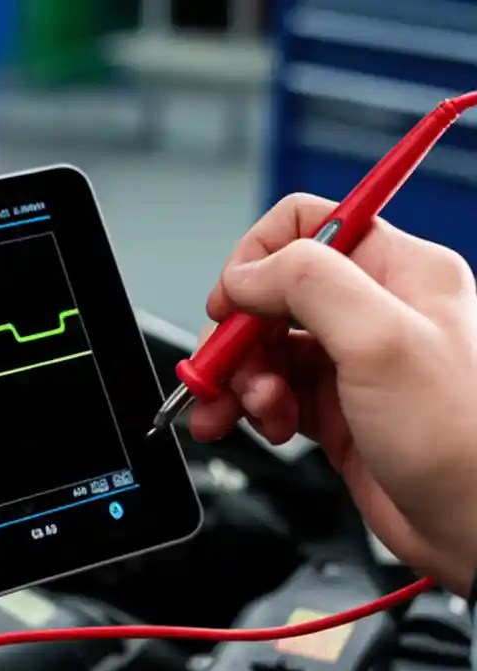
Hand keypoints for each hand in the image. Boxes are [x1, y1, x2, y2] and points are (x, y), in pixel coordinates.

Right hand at [189, 193, 476, 593]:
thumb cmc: (465, 443)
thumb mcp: (382, 343)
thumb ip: (310, 286)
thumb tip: (246, 274)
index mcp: (399, 273)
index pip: (307, 226)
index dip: (258, 260)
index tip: (231, 303)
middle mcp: (374, 312)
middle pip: (272, 294)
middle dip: (236, 334)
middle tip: (218, 370)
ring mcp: (354, 363)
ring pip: (265, 348)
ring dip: (238, 378)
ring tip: (238, 410)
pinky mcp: (337, 412)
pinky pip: (273, 393)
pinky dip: (251, 408)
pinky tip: (262, 427)